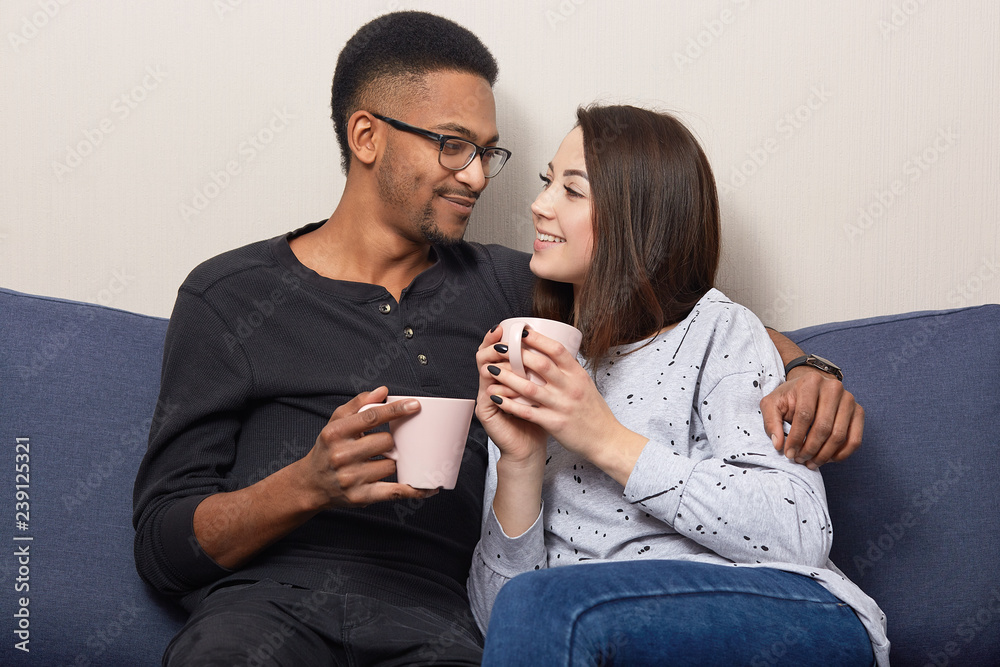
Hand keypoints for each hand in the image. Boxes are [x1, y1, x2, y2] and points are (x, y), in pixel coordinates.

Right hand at [301, 386, 438, 507]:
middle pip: (386, 442)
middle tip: (384, 445)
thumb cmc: (328, 449)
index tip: (415, 405)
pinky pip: (394, 492)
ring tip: (381, 462)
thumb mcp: (336, 422)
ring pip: (391, 466)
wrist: (311, 483)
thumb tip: (383, 391)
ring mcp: (350, 478)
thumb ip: (358, 404)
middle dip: (391, 442)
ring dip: (393, 463)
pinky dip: (414, 491)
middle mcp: (341, 455)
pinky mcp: (360, 497)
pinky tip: (429, 488)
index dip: (396, 410)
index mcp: (336, 433)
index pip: (371, 417)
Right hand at [475, 327, 547, 464]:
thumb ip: (541, 371)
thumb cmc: (539, 419)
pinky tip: (509, 381)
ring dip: (498, 362)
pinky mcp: (486, 412)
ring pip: (484, 372)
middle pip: (484, 356)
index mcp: (504, 376)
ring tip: (508, 356)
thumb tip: (555, 345)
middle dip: (495, 345)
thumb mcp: (543, 390)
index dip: (499, 337)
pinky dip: (501, 386)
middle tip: (506, 339)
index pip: (496, 350)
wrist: (530, 449)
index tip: (512, 327)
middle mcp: (491, 384)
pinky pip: (490, 394)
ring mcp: (486, 397)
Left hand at [485, 329, 647, 485]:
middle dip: (516, 354)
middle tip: (499, 348)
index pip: (556, 350)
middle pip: (540, 364)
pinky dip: (509, 403)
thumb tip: (551, 354)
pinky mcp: (554, 423)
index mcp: (578, 375)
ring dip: (507, 377)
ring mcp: (561, 405)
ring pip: (529, 387)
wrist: (606, 440)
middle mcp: (570, 387)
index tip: (521, 330)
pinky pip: (527, 412)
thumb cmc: (594, 412)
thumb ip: (569, 371)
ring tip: (490, 369)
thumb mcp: (586, 385)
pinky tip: (495, 397)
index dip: (537, 338)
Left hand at [760, 368, 863, 468]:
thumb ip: (771, 422)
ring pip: (839, 436)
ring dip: (824, 455)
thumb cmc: (790, 397)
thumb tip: (779, 445)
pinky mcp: (859, 412)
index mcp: (811, 382)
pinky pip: (855, 440)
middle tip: (800, 460)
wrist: (811, 388)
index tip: (789, 453)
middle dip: (810, 449)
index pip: (804, 415)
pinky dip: (841, 454)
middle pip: (823, 427)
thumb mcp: (772, 404)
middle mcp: (834, 388)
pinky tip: (827, 459)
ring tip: (811, 462)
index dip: (796, 438)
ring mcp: (849, 400)